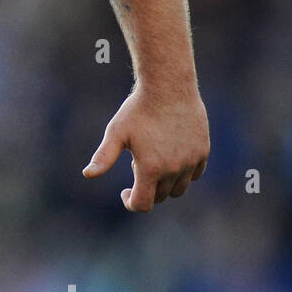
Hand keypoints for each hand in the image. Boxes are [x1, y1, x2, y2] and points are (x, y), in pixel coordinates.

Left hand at [82, 86, 208, 211]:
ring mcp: (191, 161)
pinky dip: (183, 173)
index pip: (143, 204)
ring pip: (179, 188)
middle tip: (137, 165)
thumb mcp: (116, 132)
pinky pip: (194, 174)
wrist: (168, 86)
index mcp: (151, 169)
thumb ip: (104, 157)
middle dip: (147, 189)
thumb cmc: (138, 109)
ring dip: (165, 183)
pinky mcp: (203, 151)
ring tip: (154, 161)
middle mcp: (173, 169)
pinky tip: (171, 158)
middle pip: (160, 197)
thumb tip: (88, 174)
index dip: (131, 202)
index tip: (124, 191)